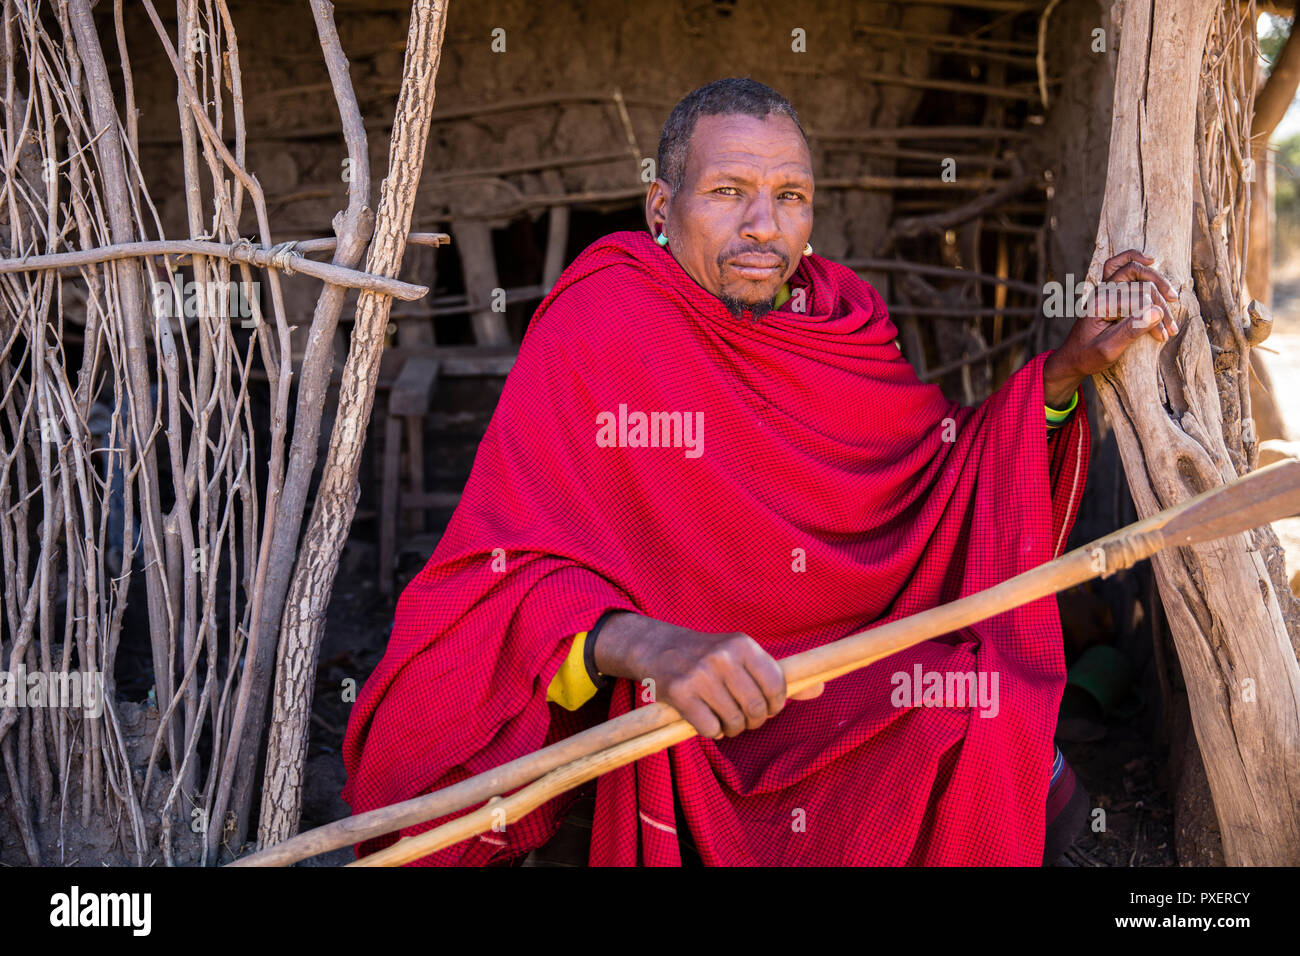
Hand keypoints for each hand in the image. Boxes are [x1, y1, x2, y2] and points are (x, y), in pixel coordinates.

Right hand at [592, 612, 823, 739]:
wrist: (658, 648)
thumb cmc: (710, 656)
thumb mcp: (744, 656)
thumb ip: (779, 675)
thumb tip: (821, 689)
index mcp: (744, 645)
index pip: (777, 686)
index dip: (776, 705)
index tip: (767, 708)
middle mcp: (723, 657)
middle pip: (756, 709)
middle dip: (753, 721)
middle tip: (743, 717)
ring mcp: (700, 675)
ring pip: (734, 722)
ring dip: (732, 729)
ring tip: (724, 718)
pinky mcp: (680, 693)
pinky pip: (710, 729)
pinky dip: (712, 732)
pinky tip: (705, 719)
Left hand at [1042, 249, 1178, 407]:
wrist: (1071, 359)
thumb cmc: (1088, 357)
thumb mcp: (1109, 350)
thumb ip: (1131, 330)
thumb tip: (1156, 311)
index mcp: (1100, 304)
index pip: (1138, 295)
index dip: (1156, 313)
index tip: (1164, 334)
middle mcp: (1101, 292)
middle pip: (1135, 274)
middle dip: (1158, 290)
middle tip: (1173, 306)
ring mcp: (1103, 290)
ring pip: (1129, 267)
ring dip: (1153, 277)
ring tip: (1172, 295)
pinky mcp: (1107, 293)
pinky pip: (1120, 267)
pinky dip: (1136, 263)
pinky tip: (1151, 262)